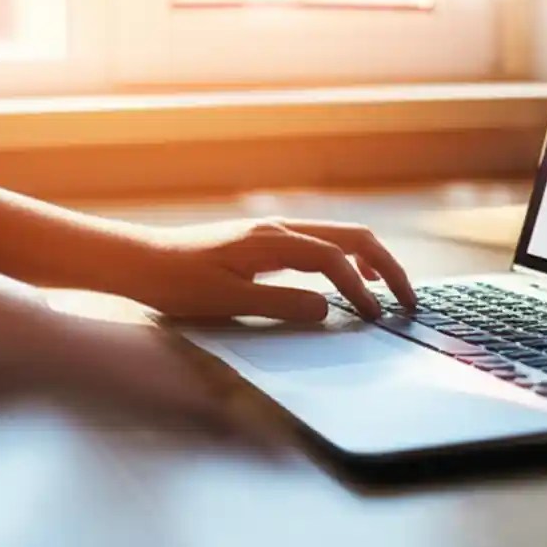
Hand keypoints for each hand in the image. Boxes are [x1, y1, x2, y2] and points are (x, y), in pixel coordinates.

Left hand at [132, 219, 415, 321]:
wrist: (138, 260)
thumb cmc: (176, 283)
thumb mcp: (228, 301)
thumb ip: (281, 305)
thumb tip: (328, 310)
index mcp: (274, 242)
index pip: (336, 261)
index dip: (362, 289)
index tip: (376, 317)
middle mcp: (281, 229)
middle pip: (352, 237)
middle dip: (386, 266)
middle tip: (408, 299)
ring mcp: (275, 232)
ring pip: (340, 236)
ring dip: (371, 259)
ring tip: (388, 288)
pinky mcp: (266, 241)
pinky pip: (322, 242)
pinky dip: (348, 258)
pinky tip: (349, 277)